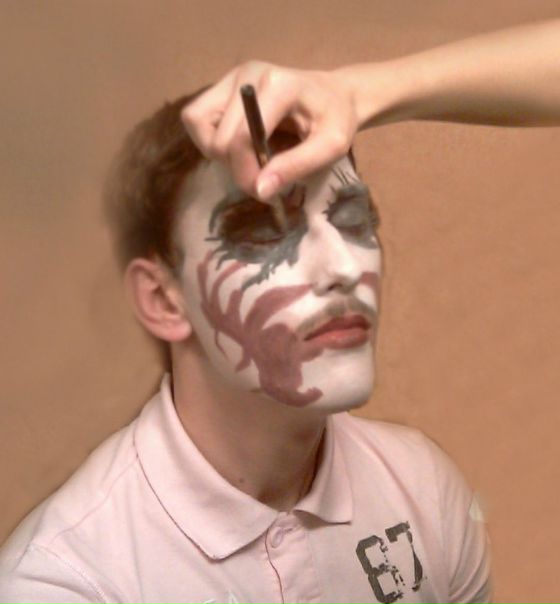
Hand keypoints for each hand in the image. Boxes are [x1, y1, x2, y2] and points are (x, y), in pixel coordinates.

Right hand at [181, 61, 359, 199]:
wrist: (336, 96)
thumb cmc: (337, 120)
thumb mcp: (331, 147)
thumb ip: (296, 166)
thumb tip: (259, 190)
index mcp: (276, 85)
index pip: (240, 138)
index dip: (245, 172)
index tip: (263, 192)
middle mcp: (247, 75)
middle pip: (217, 137)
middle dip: (235, 167)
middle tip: (260, 179)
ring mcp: (231, 77)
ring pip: (197, 124)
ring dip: (218, 153)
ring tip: (248, 159)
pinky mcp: (222, 85)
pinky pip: (197, 118)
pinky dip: (211, 140)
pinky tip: (238, 147)